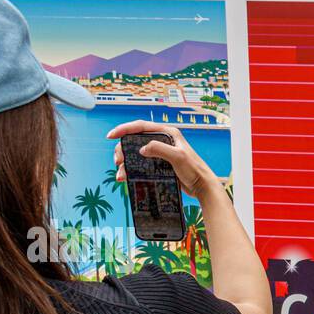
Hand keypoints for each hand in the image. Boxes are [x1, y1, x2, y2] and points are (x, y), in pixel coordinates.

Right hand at [107, 120, 221, 198]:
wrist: (203, 186)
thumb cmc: (195, 170)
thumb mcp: (178, 157)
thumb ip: (160, 149)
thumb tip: (142, 148)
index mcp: (167, 133)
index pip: (141, 126)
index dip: (124, 129)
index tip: (111, 136)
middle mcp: (163, 140)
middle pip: (135, 140)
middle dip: (123, 150)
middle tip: (118, 161)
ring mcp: (161, 152)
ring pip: (136, 153)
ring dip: (126, 162)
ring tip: (121, 174)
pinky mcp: (161, 164)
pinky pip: (142, 163)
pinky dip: (133, 169)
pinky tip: (127, 176)